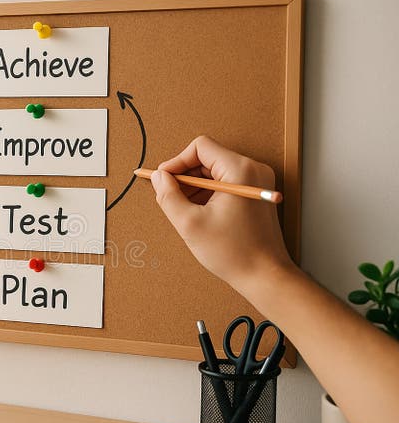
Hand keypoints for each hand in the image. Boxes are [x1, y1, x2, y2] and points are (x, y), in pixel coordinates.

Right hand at [150, 136, 294, 291]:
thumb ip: (168, 196)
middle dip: (185, 176)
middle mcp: (252, 170)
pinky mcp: (256, 193)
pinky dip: (208, 193)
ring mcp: (257, 181)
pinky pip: (225, 183)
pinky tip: (198, 213)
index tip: (163, 181)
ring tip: (183, 209)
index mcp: (239, 170)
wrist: (264, 275)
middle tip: (169, 197)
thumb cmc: (233, 252)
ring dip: (195, 186)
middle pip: (208, 158)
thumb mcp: (190, 223)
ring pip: (215, 171)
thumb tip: (158, 177)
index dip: (176, 162)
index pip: (200, 147)